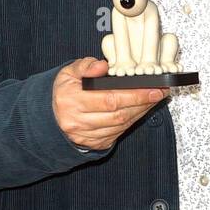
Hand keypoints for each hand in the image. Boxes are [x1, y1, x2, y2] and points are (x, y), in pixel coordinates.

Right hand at [52, 57, 168, 150]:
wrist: (50, 116)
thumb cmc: (63, 92)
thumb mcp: (68, 72)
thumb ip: (86, 66)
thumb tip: (102, 66)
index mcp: (70, 101)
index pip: (109, 99)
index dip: (134, 94)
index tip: (152, 87)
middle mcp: (77, 121)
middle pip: (118, 114)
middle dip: (143, 102)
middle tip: (159, 92)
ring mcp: (86, 135)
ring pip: (121, 125)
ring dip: (140, 112)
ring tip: (152, 99)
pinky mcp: (94, 144)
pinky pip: (118, 133)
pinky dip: (131, 121)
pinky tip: (140, 110)